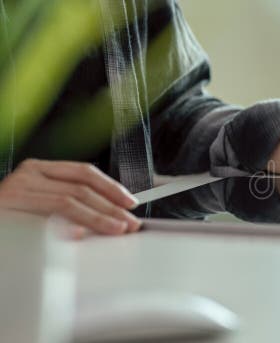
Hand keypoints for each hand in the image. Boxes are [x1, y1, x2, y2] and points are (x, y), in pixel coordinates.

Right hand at [0, 159, 141, 236]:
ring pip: (68, 201)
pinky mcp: (8, 207)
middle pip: (81, 187)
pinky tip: (82, 234)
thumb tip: (108, 217)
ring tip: (116, 229)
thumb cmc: (8, 218)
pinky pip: (45, 217)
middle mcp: (28, 174)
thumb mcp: (39, 204)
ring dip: (97, 217)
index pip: (83, 172)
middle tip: (129, 222)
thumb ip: (66, 205)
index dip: (111, 186)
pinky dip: (67, 225)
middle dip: (110, 206)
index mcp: (38, 169)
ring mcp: (16, 190)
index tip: (130, 202)